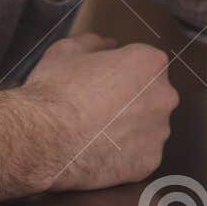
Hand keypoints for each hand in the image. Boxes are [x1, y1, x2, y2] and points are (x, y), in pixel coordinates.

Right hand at [21, 33, 179, 191]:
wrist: (43, 139)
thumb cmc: (55, 92)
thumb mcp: (67, 50)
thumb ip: (95, 42)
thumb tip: (106, 44)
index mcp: (149, 63)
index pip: (143, 61)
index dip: (120, 69)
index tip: (102, 78)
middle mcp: (163, 97)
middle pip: (151, 94)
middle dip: (130, 98)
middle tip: (98, 104)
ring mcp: (158, 133)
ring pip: (147, 126)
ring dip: (129, 126)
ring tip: (96, 130)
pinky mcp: (148, 163)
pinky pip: (140, 154)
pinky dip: (124, 153)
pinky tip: (99, 149)